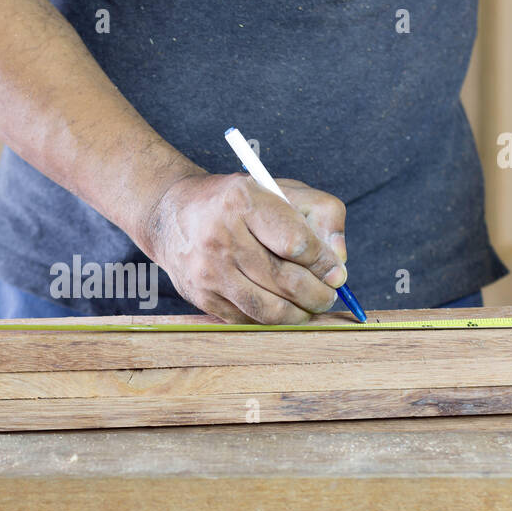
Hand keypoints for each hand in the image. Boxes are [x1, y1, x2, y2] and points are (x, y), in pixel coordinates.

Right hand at [141, 171, 348, 322]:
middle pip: (285, 281)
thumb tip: (338, 261)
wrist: (173, 216)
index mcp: (243, 201)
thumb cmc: (238, 203)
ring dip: (299, 315)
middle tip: (329, 295)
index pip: (296, 243)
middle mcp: (220, 236)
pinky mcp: (201, 296)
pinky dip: (271, 320)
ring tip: (310, 307)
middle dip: (318, 295)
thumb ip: (321, 214)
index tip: (336, 273)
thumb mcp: (280, 189)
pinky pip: (248, 320)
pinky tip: (282, 309)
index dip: (324, 263)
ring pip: (268, 309)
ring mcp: (208, 271)